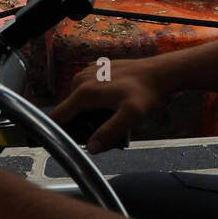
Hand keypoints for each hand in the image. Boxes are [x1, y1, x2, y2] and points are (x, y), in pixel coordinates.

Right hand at [47, 57, 173, 152]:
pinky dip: (93, 103)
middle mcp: (81, 79)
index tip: (59, 144)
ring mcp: (87, 73)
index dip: (56, 132)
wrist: (161, 73)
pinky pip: (86, 92)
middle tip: (103, 136)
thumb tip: (91, 147)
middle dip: (79, 126)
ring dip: (87, 115)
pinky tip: (111, 107)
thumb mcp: (131, 115)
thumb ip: (110, 132)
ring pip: (77, 102)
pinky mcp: (96, 70)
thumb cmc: (148, 93)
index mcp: (84, 92)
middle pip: (68, 112)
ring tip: (110, 120)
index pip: (57, 117)